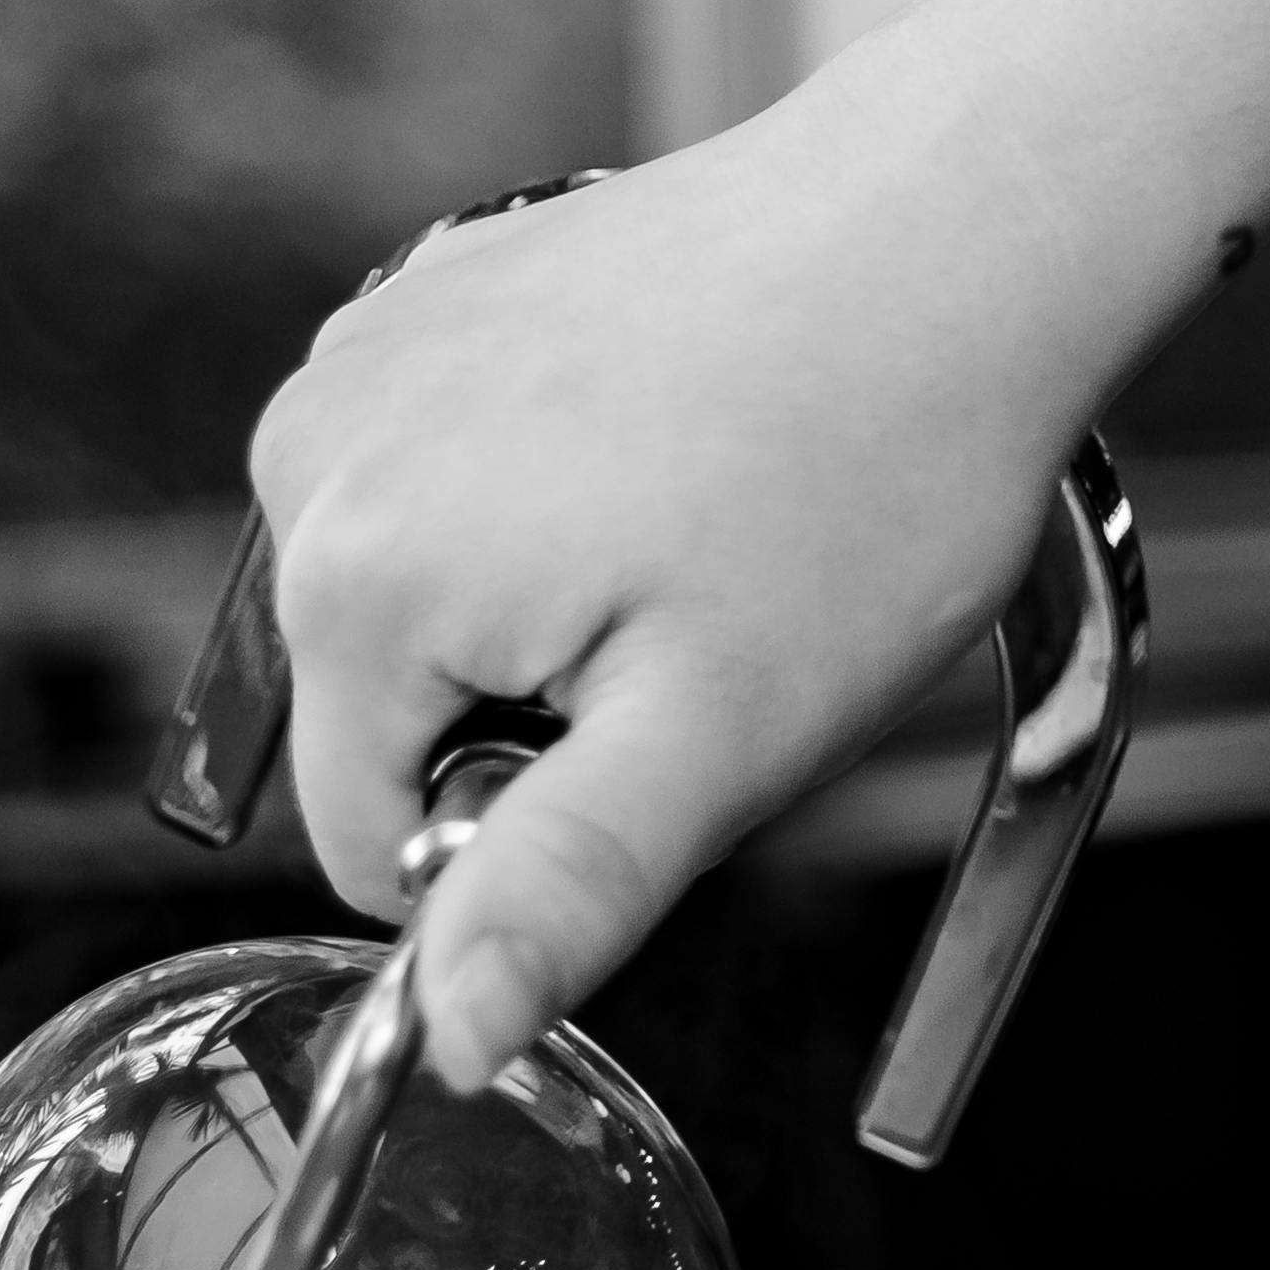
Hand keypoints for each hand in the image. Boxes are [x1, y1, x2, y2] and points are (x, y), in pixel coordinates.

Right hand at [250, 39, 1084, 1091]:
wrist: (956, 224)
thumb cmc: (865, 472)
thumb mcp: (715, 739)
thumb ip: (558, 898)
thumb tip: (451, 1045)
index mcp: (355, 581)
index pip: (369, 845)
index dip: (523, 843)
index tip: (655, 741)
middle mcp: (312, 457)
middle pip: (385, 718)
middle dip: (527, 720)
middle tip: (694, 632)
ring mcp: (361, 361)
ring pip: (417, 611)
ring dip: (538, 617)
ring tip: (685, 534)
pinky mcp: (422, 306)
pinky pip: (442, 494)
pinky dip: (538, 503)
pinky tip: (663, 450)